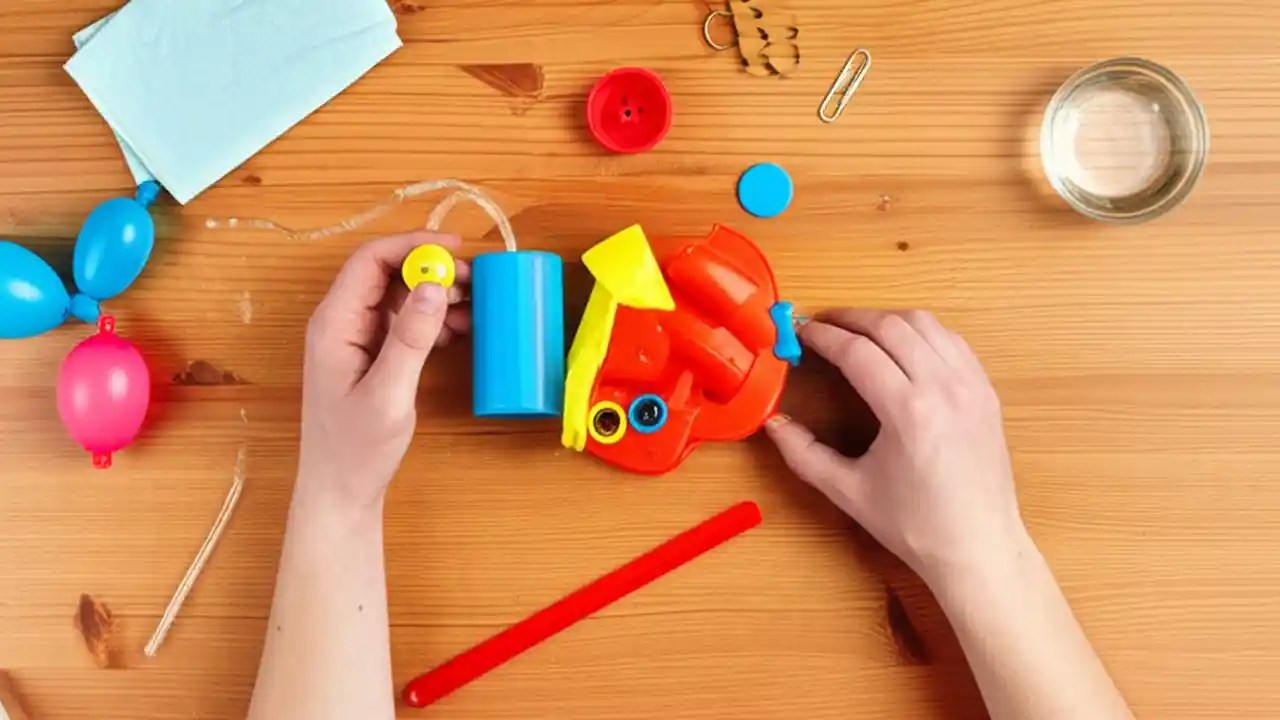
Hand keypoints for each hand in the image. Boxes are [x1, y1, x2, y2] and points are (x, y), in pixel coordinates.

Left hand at [297, 231, 470, 509]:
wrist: (340, 490)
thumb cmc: (356, 449)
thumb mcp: (388, 394)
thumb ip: (410, 339)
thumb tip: (433, 287)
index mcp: (335, 324)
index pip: (370, 261)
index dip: (412, 245)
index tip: (457, 248)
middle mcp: (342, 322)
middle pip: (386, 272)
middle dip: (431, 268)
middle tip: (475, 282)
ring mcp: (356, 338)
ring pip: (398, 295)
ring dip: (436, 294)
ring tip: (474, 308)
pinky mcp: (372, 354)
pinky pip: (404, 320)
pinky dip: (433, 319)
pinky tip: (459, 332)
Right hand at [766, 310, 1027, 588]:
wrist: (978, 547)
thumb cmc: (914, 525)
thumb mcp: (848, 491)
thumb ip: (804, 454)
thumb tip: (773, 422)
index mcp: (908, 411)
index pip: (857, 351)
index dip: (823, 336)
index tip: (801, 332)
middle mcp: (944, 387)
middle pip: (890, 326)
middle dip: (851, 318)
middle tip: (822, 325)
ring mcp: (971, 385)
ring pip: (925, 323)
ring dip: (886, 319)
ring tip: (858, 330)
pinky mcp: (986, 391)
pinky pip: (952, 340)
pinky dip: (921, 332)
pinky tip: (901, 345)